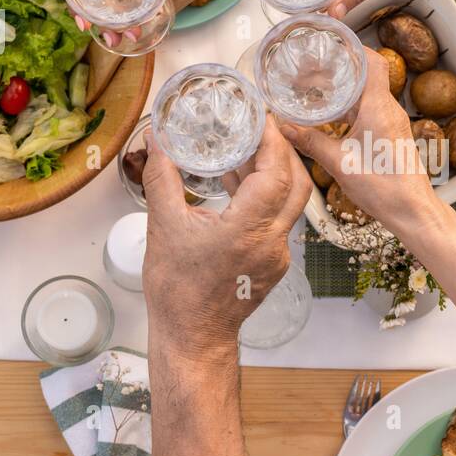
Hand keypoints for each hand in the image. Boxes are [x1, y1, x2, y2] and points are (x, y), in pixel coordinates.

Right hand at [142, 117, 310, 355]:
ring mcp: (277, 255)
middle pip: (297, 184)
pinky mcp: (273, 264)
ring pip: (291, 203)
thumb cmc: (179, 291)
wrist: (192, 337)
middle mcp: (273, 241)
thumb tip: (157, 142)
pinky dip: (266, 198)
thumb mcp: (164, 227)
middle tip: (262, 129)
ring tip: (245, 152)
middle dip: (283, 152)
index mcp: (249, 230)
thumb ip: (162, 178)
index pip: (277, 172)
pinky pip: (279, 221)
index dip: (273, 140)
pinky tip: (239, 188)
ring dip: (274, 175)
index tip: (262, 118)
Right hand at [279, 48, 439, 237]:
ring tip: (317, 90)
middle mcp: (389, 109)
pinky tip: (332, 117)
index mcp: (378, 107)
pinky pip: (370, 110)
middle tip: (312, 69)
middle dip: (340, 68)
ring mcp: (392, 122)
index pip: (371, 61)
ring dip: (344, 89)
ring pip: (367, 93)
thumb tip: (284, 127)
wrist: (411, 210)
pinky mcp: (391, 135)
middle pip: (366, 74)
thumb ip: (310, 142)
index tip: (330, 44)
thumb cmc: (384, 187)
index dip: (352, 47)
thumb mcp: (339, 163)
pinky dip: (350, 107)